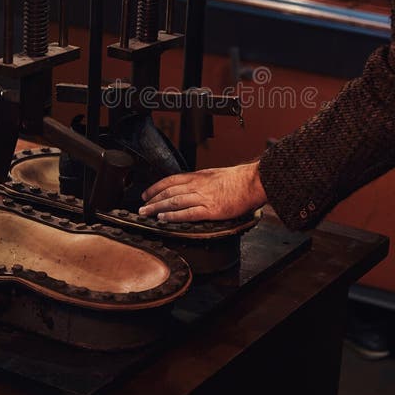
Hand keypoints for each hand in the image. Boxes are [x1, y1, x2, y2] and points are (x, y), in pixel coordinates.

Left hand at [138, 161, 267, 222]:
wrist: (254, 181)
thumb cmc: (239, 179)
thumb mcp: (215, 175)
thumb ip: (202, 181)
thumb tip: (192, 187)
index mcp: (199, 177)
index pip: (171, 180)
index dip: (155, 187)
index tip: (146, 194)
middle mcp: (197, 185)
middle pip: (168, 192)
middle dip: (152, 200)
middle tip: (141, 208)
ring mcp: (203, 198)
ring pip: (174, 202)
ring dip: (157, 208)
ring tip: (146, 214)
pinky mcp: (211, 210)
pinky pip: (187, 214)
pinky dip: (173, 217)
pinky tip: (163, 220)